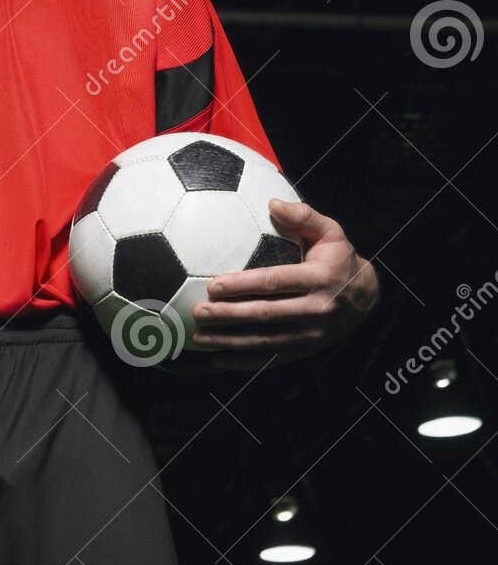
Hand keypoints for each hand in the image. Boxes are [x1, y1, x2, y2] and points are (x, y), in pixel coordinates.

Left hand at [189, 198, 379, 371]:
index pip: (275, 283)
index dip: (243, 285)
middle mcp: (317, 309)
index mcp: (320, 279)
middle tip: (198, 311)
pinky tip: (216, 359)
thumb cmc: (338, 259)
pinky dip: (243, 362)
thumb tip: (272, 202)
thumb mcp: (331, 233)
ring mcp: (312, 334)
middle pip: (266, 314)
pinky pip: (272, 358)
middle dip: (229, 315)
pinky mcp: (306, 350)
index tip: (213, 285)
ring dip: (229, 340)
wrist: (366, 297)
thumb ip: (304, 216)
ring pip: (266, 340)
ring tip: (198, 336)